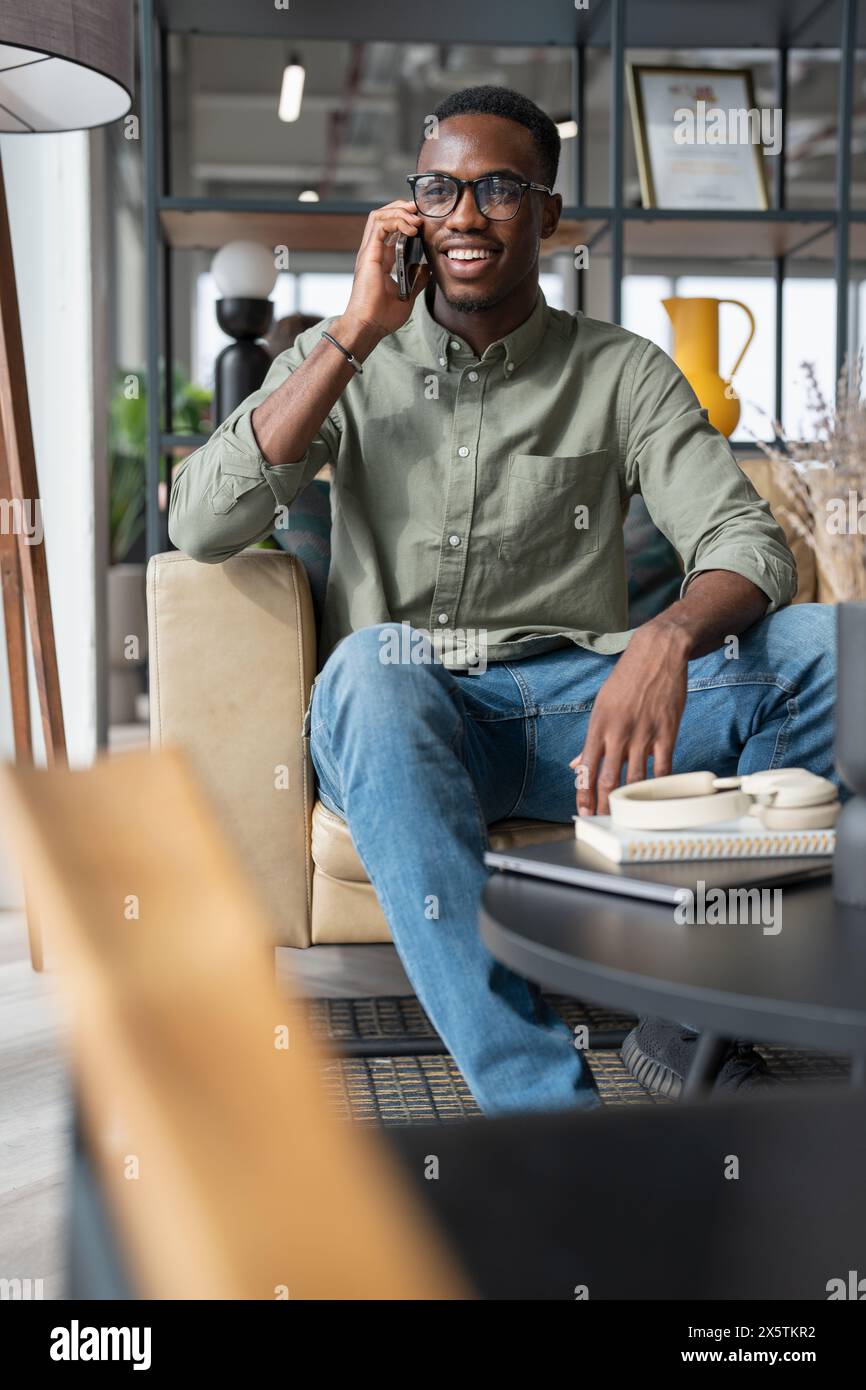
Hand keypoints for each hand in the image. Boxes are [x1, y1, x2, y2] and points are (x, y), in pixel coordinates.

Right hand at [339, 199, 429, 346]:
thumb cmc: (382, 317)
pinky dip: (396, 221)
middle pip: (382, 216)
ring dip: (399, 211)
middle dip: (401, 208)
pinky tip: (411, 229)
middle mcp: (373, 252)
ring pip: (379, 215)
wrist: (368, 327)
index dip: (404, 219)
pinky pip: (379, 225)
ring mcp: (369, 252)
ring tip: (416, 218)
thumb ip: (416, 280)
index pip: (389, 229)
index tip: (422, 221)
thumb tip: (426, 268)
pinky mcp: (369, 254)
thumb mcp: (407, 295)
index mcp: (381, 260)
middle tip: (419, 210)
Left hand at [570, 624, 689, 816]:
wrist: (657, 654)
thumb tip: (575, 766)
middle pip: (608, 779)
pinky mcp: (666, 731)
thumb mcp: (601, 706)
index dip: (583, 794)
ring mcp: (643, 733)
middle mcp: (618, 732)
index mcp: (598, 725)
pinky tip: (655, 798)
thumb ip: (590, 740)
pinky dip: (659, 785)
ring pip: (635, 778)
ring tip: (626, 818)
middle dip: (604, 805)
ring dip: (629, 802)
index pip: (587, 768)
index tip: (582, 812)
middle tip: (603, 823)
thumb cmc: (626, 680)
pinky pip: (663, 766)